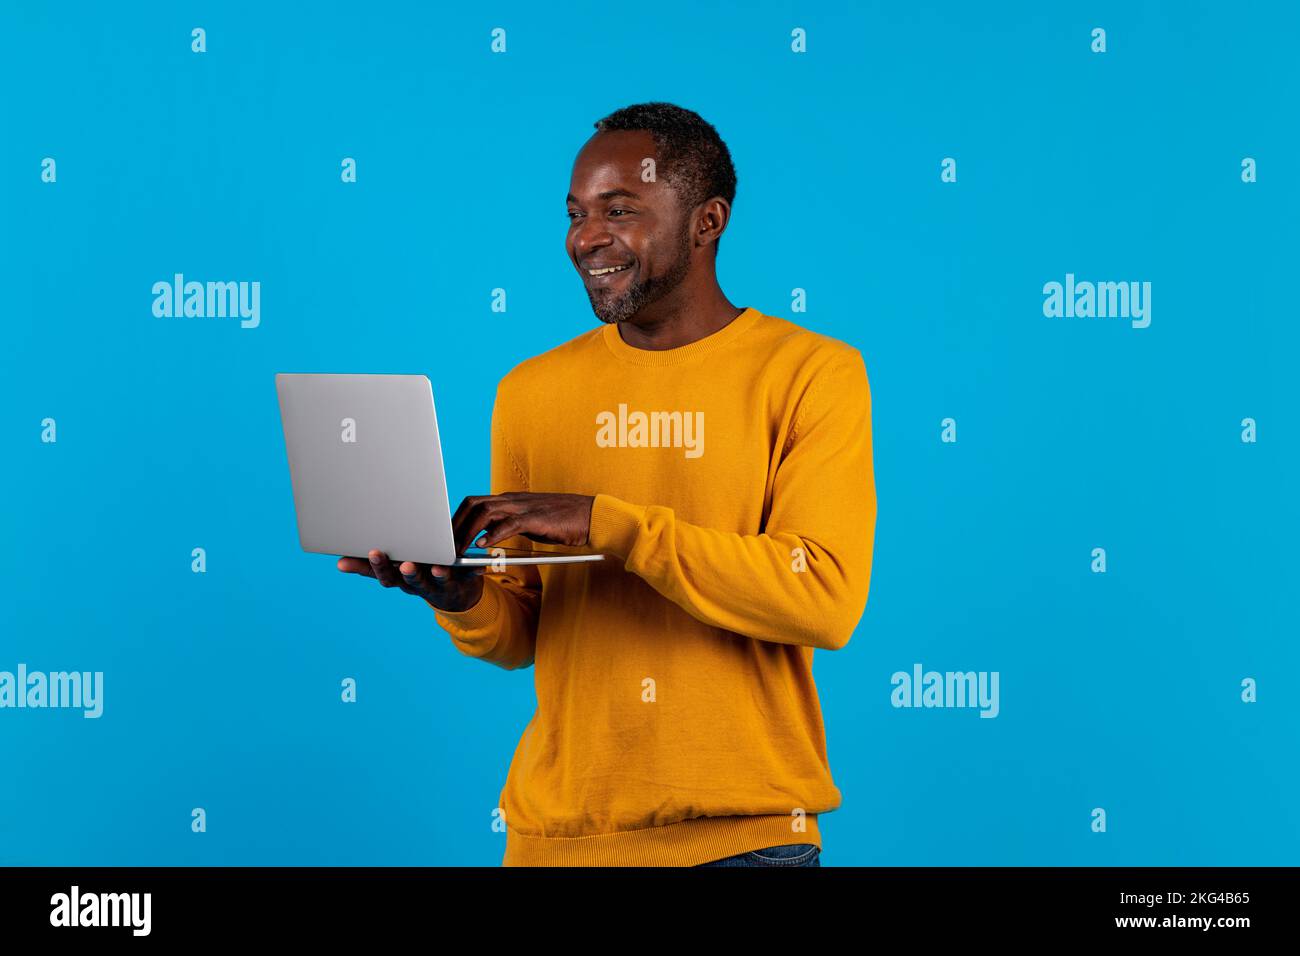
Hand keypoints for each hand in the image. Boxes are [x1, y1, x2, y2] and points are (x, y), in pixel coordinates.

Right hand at [337, 549, 484, 612]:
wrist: (456, 594)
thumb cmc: (421, 571)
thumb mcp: (395, 569)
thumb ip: (370, 565)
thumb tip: (339, 560)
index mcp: (399, 577)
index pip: (379, 573)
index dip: (367, 567)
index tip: (356, 556)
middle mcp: (415, 584)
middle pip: (401, 579)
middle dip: (392, 568)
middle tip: (387, 557)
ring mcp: (436, 585)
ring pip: (430, 580)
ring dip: (428, 573)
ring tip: (428, 566)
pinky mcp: (459, 581)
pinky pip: (463, 576)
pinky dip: (469, 571)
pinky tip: (475, 566)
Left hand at [453, 492, 594, 551]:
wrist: (592, 516)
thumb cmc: (563, 522)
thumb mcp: (529, 523)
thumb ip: (509, 525)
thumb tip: (487, 537)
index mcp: (510, 499)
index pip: (474, 502)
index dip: (456, 518)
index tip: (446, 536)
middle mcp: (513, 499)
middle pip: (473, 504)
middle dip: (455, 524)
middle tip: (445, 545)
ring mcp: (524, 507)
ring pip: (485, 512)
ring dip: (468, 531)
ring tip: (458, 549)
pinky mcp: (536, 518)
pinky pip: (509, 524)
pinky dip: (493, 534)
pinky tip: (483, 547)